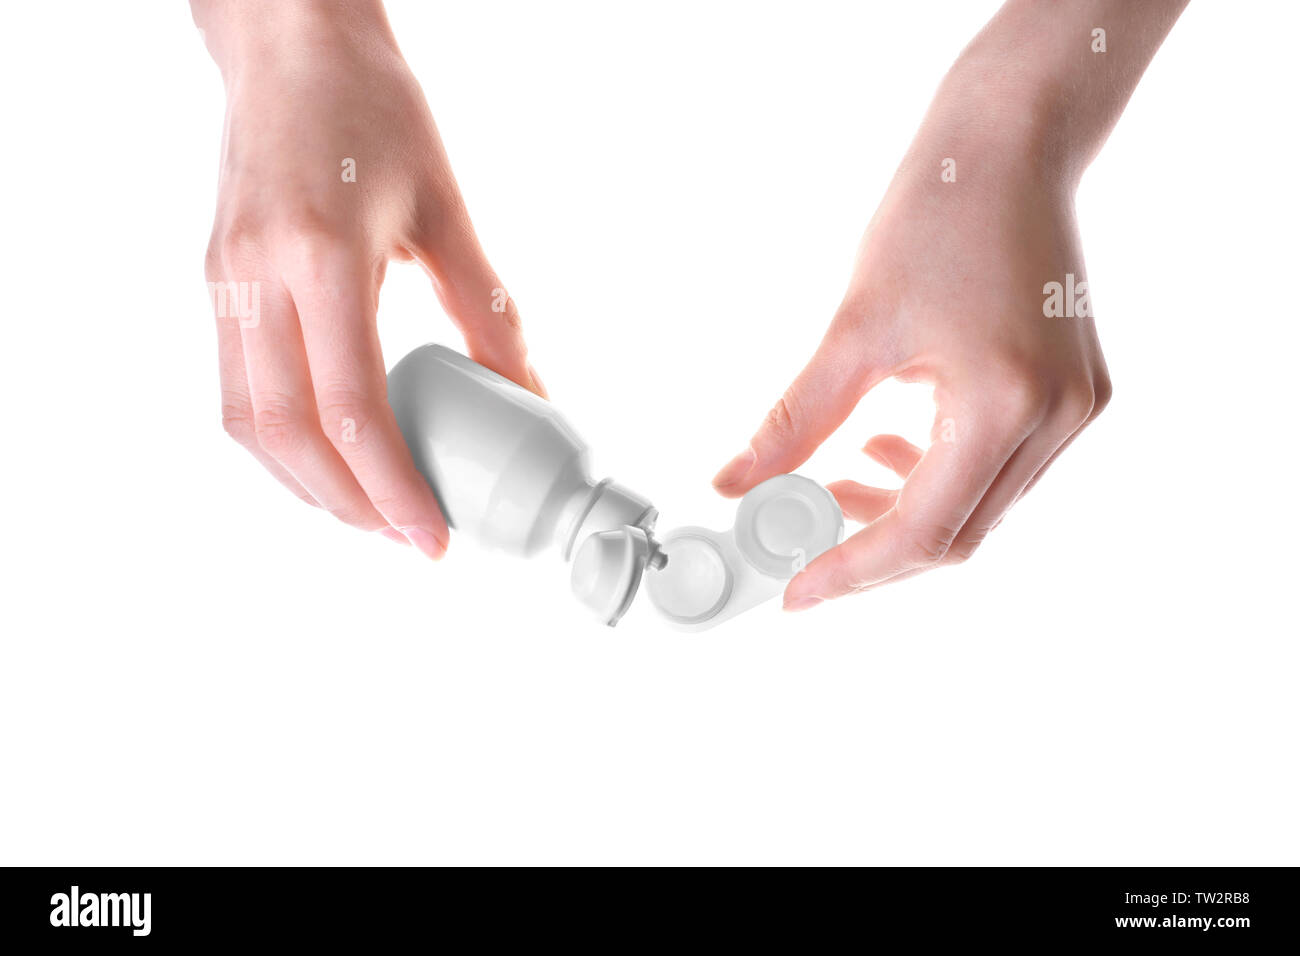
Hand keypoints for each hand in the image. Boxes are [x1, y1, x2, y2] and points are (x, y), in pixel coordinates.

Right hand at [196, 0, 541, 559]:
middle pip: (289, 435)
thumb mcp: (448, 210)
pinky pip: (235, 391)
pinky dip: (282, 444)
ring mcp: (223, 281)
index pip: (352, 408)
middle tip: (407, 537)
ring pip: (248, 425)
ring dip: (308, 486)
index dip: (393, 489)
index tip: (431, 537)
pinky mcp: (214, 282)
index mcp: (322, 255)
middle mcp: (257, 276)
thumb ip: (488, 311)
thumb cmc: (374, 110)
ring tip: (372, 511)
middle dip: (351, 506)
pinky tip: (330, 456)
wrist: (290, 44)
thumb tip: (528, 395)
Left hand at [712, 51, 1112, 607]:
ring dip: (904, 511)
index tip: (797, 591)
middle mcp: (1057, 420)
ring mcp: (1075, 410)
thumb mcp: (854, 328)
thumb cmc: (938, 216)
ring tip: (838, 483)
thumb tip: (735, 484)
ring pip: (980, 508)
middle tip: (803, 537)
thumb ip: (794, 421)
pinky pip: (1003, 468)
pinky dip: (940, 475)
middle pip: (956, 534)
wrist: (1011, 145)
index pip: (923, 532)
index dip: (852, 570)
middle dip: (873, 546)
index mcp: (1007, 404)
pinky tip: (888, 446)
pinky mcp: (1076, 394)